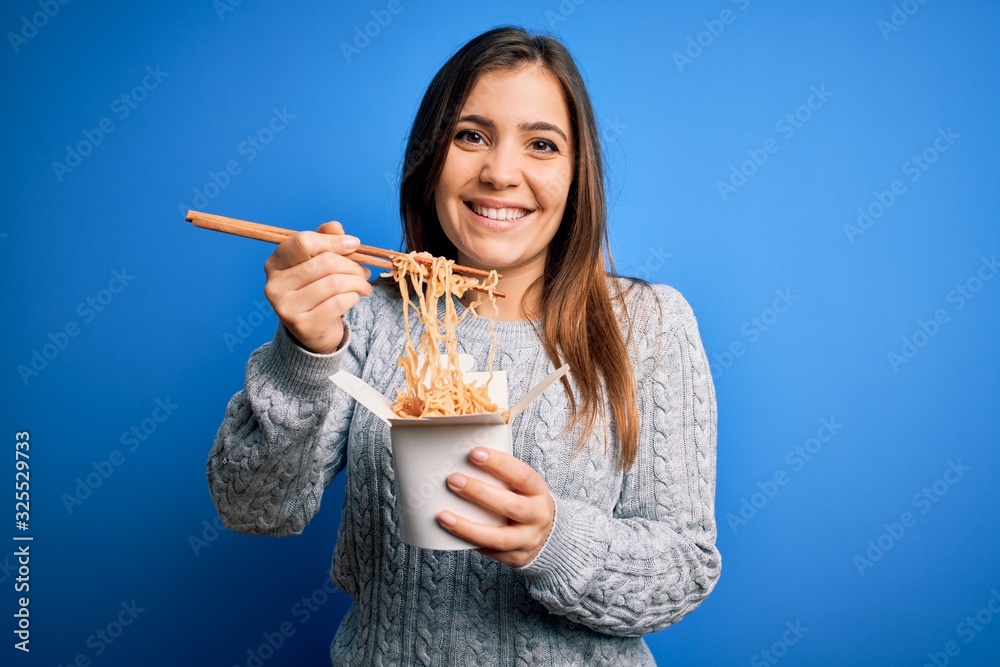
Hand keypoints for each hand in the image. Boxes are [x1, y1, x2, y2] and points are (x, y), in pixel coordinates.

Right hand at [263, 221, 372, 353]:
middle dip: (351, 265)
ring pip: (334, 283)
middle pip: (324, 262)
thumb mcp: (317, 261)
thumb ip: (325, 240)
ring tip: (363, 285)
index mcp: (275, 263)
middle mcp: (274, 285)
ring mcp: (286, 308)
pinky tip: (355, 297)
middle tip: (364, 271)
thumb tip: (335, 226)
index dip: (333, 241)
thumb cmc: (315, 289)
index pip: (303, 242)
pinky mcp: (303, 326)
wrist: (312, 330)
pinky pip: (338, 303)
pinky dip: (353, 297)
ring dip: (357, 282)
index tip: (354, 244)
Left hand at [437, 447, 554, 566]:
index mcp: (538, 491)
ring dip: (468, 527)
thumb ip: (501, 476)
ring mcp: (528, 540)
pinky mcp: (516, 558)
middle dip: (479, 492)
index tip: (474, 453)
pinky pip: (490, 552)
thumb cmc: (525, 501)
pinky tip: (451, 532)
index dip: (499, 463)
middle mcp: (538, 516)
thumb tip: (461, 459)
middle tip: (453, 480)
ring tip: (443, 516)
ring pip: (499, 537)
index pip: (522, 475)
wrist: (548, 535)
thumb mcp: (523, 486)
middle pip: (510, 506)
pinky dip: (469, 541)